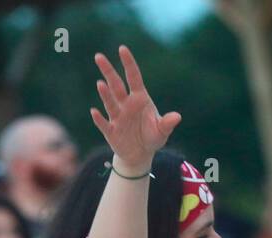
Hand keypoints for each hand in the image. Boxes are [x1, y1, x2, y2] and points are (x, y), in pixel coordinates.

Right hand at [90, 45, 180, 169]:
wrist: (140, 154)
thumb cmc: (152, 137)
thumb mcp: (162, 132)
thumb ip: (167, 124)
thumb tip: (177, 117)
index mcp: (139, 100)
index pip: (133, 78)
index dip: (128, 64)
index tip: (122, 49)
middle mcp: (126, 105)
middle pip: (116, 85)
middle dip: (108, 72)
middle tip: (99, 57)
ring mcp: (117, 117)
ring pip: (110, 103)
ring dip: (105, 94)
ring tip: (101, 84)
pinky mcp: (110, 131)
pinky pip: (104, 124)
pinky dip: (99, 119)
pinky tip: (94, 112)